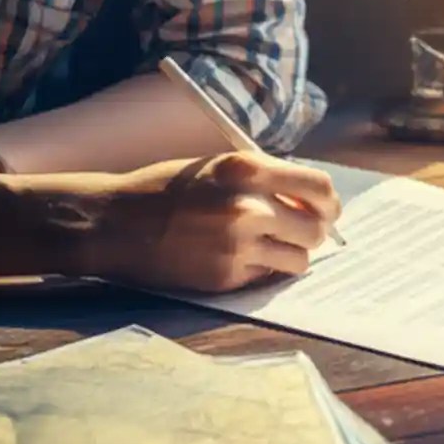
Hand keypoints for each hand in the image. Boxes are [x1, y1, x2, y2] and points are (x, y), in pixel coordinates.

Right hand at [91, 152, 340, 292]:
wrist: (113, 222)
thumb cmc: (167, 189)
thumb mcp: (218, 166)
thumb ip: (265, 180)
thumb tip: (313, 202)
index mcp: (247, 169)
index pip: (319, 186)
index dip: (329, 202)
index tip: (327, 209)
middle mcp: (247, 207)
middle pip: (315, 229)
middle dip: (312, 233)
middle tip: (297, 233)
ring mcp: (237, 246)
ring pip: (298, 260)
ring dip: (289, 255)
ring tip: (264, 246)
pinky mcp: (225, 276)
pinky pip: (266, 277)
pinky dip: (260, 270)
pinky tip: (234, 257)